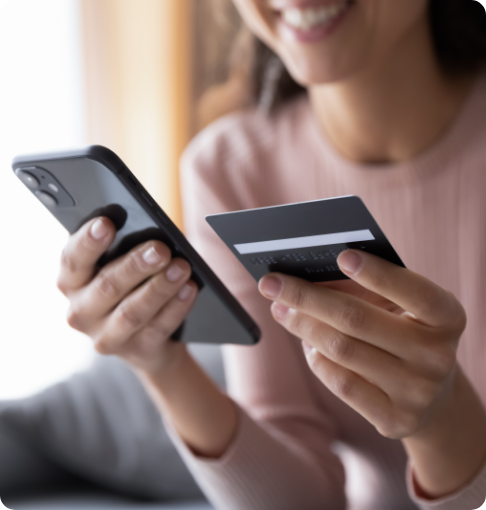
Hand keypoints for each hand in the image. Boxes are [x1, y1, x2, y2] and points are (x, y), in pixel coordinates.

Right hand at [57, 217, 197, 374]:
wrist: (147, 340)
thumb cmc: (131, 286)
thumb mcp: (119, 266)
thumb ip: (122, 249)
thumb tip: (149, 232)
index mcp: (72, 282)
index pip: (73, 260)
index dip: (88, 241)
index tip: (106, 223)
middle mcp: (81, 312)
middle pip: (107, 286)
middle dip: (136, 265)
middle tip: (161, 249)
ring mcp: (106, 336)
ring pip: (133, 311)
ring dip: (160, 287)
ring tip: (182, 267)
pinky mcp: (136, 351)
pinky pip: (158, 327)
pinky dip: (176, 307)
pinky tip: (189, 289)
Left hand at [258, 249, 465, 440]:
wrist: (432, 396)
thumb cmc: (406, 334)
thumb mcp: (400, 308)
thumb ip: (364, 290)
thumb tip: (306, 278)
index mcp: (447, 317)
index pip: (416, 292)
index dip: (379, 274)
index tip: (341, 256)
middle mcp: (438, 356)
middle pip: (357, 320)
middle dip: (305, 297)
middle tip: (271, 283)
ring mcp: (417, 392)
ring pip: (341, 349)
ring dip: (302, 325)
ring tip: (282, 309)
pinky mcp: (395, 420)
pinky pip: (340, 382)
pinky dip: (316, 358)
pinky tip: (307, 344)